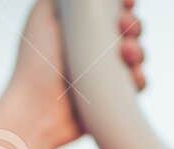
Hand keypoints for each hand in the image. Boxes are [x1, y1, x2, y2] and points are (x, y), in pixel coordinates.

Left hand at [8, 0, 145, 148]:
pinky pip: (136, 84)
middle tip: (124, 27)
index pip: (111, 12)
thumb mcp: (43, 15)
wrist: (37, 111)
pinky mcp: (109, 99)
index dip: (123, 5)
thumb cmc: (35, 64)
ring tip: (125, 54)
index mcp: (78, 32)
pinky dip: (138, 78)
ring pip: (135, 56)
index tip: (126, 3)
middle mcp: (90, 52)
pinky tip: (132, 76)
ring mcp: (101, 76)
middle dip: (133, 25)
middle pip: (127, 30)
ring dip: (137, 50)